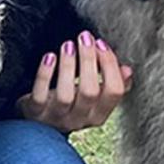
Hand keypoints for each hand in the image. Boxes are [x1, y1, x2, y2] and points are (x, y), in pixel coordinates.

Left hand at [16, 30, 133, 131]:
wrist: (38, 125)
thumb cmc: (69, 104)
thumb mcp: (93, 99)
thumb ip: (111, 84)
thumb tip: (127, 70)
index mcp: (98, 115)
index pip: (114, 92)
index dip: (110, 65)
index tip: (101, 44)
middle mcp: (79, 119)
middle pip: (90, 92)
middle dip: (89, 61)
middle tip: (85, 38)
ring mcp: (56, 118)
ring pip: (65, 95)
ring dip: (68, 66)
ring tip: (68, 45)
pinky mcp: (35, 113)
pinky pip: (40, 95)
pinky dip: (45, 75)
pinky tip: (50, 57)